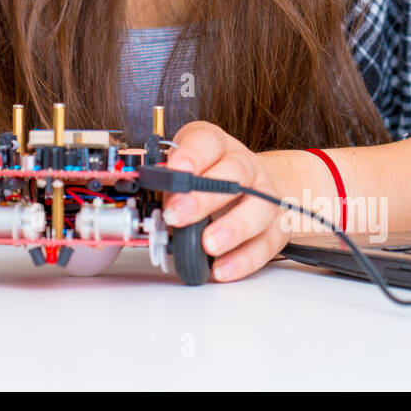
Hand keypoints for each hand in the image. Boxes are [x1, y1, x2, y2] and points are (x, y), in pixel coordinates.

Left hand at [162, 121, 290, 281]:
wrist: (256, 185)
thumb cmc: (211, 177)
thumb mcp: (184, 168)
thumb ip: (163, 178)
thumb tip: (135, 186)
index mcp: (217, 146)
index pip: (208, 141)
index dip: (192, 155)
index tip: (175, 170)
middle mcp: (245, 167)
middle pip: (234, 174)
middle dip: (204, 197)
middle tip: (178, 215)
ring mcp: (265, 196)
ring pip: (259, 207)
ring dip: (233, 228)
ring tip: (208, 244)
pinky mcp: (276, 228)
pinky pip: (266, 244)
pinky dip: (244, 259)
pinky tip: (222, 268)